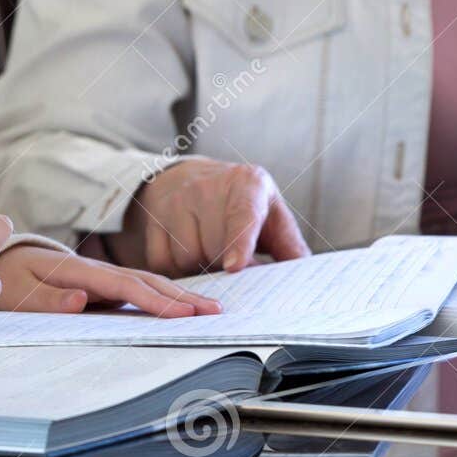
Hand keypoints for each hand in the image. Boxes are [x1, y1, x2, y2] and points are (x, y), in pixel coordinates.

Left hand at [0, 244, 222, 316]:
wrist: (3, 260)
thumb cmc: (10, 278)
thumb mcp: (18, 292)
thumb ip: (49, 299)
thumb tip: (83, 301)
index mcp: (79, 271)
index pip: (124, 285)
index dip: (155, 299)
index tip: (184, 313)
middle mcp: (97, 270)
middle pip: (146, 281)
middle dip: (181, 296)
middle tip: (215, 311)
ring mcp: (103, 277)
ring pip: (147, 283)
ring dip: (179, 295)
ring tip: (210, 309)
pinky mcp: (104, 286)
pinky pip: (138, 291)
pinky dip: (164, 297)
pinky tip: (183, 307)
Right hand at [104, 158, 310, 277]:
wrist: (192, 178)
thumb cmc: (241, 203)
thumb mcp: (271, 214)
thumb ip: (289, 245)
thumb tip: (302, 278)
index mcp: (247, 184)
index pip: (242, 215)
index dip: (239, 242)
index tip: (234, 267)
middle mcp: (207, 186)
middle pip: (213, 248)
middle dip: (224, 266)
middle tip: (234, 264)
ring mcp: (176, 200)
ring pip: (186, 258)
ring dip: (200, 268)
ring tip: (210, 254)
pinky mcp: (154, 216)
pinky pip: (163, 262)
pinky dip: (176, 270)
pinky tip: (188, 255)